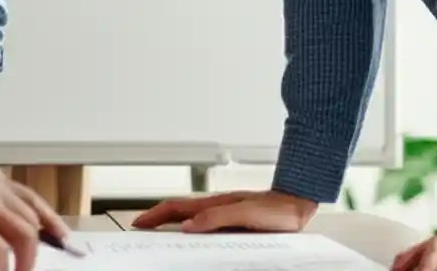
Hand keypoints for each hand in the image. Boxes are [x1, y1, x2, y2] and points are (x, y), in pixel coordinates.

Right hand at [131, 190, 317, 232]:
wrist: (297, 204)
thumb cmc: (276, 211)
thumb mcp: (245, 215)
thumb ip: (216, 218)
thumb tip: (187, 226)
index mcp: (214, 204)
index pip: (176, 208)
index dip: (155, 215)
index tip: (139, 222)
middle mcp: (215, 206)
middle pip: (178, 210)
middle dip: (156, 216)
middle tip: (141, 226)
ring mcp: (222, 211)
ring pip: (188, 215)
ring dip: (169, 220)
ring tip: (157, 229)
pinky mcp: (231, 219)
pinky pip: (202, 221)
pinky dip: (187, 225)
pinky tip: (189, 232)